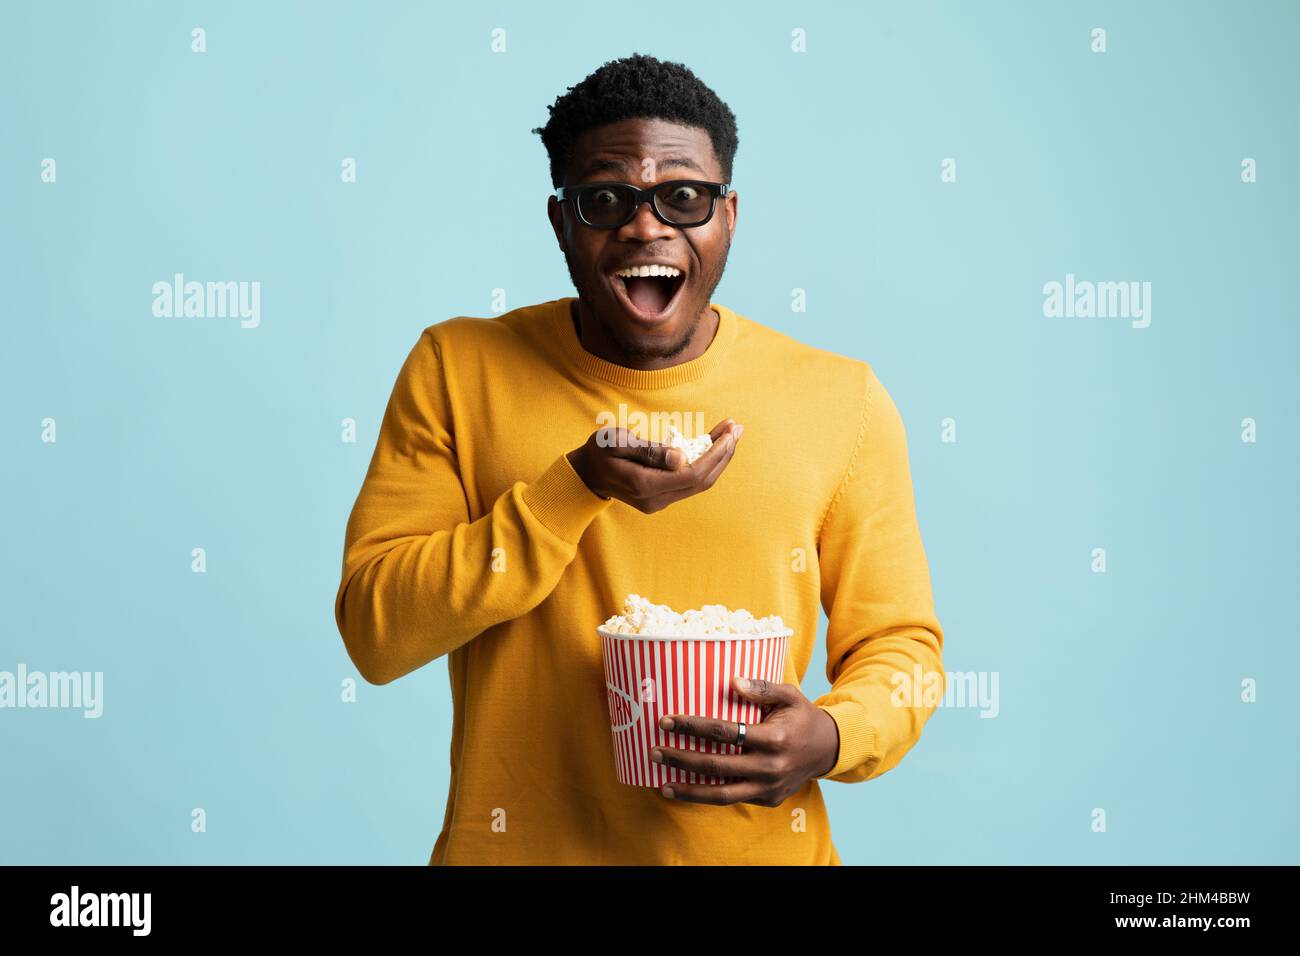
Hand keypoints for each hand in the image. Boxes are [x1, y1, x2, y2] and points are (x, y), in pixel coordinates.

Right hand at [566, 419, 741, 513]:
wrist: (586, 475)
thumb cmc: (599, 451)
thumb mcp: (615, 442)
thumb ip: (648, 450)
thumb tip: (682, 457)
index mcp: (645, 484)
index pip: (692, 473)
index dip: (715, 454)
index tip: (729, 433)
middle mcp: (656, 499)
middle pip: (702, 480)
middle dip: (723, 454)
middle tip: (737, 428)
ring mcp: (660, 502)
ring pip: (699, 483)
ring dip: (718, 459)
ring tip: (730, 433)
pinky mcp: (662, 498)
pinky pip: (691, 482)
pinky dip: (706, 463)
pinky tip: (715, 445)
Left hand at [650, 677, 840, 805]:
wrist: (828, 749)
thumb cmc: (802, 717)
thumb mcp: (789, 694)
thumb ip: (762, 687)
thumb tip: (732, 682)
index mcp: (774, 738)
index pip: (724, 732)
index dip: (692, 727)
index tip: (667, 721)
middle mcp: (770, 766)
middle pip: (716, 766)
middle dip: (681, 759)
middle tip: (654, 751)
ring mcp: (768, 787)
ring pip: (721, 794)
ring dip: (689, 790)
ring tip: (662, 785)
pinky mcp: (767, 799)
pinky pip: (733, 798)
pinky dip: (708, 796)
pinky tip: (687, 790)